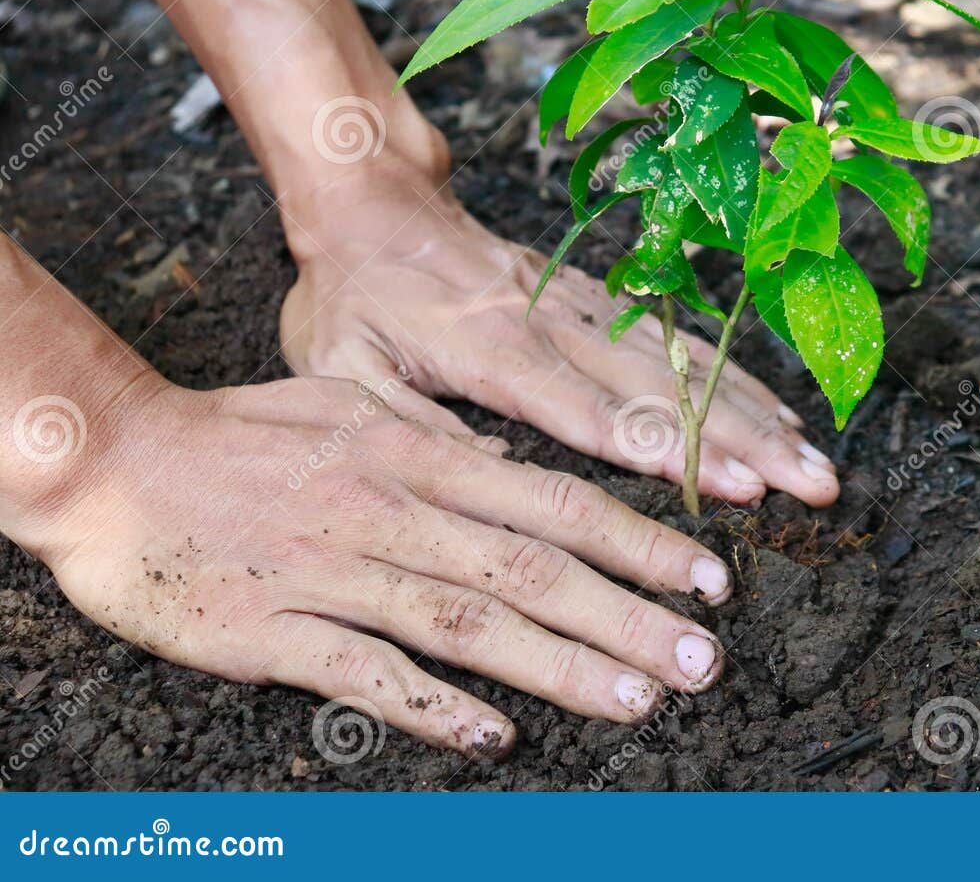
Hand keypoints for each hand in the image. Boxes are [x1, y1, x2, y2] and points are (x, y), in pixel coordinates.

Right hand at [25, 374, 734, 756]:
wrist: (114, 463)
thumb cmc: (239, 435)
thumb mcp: (352, 405)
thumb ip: (438, 445)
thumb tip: (515, 475)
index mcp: (414, 453)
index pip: (553, 501)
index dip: (637, 541)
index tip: (706, 575)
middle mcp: (389, 508)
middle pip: (530, 567)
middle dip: (627, 613)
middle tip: (702, 657)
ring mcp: (331, 570)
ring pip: (466, 621)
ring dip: (559, 664)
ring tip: (637, 697)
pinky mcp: (268, 629)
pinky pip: (363, 672)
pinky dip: (430, 704)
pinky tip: (494, 734)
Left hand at [277, 154, 839, 508]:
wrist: (374, 201)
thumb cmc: (352, 292)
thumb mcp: (342, 367)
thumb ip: (407, 425)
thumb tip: (485, 483)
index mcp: (494, 350)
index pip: (597, 411)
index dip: (671, 450)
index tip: (738, 485)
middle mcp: (556, 325)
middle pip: (669, 390)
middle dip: (750, 442)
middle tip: (812, 486)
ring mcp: (586, 308)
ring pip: (688, 365)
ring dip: (759, 414)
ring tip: (816, 460)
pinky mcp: (598, 299)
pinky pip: (678, 339)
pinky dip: (735, 376)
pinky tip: (778, 413)